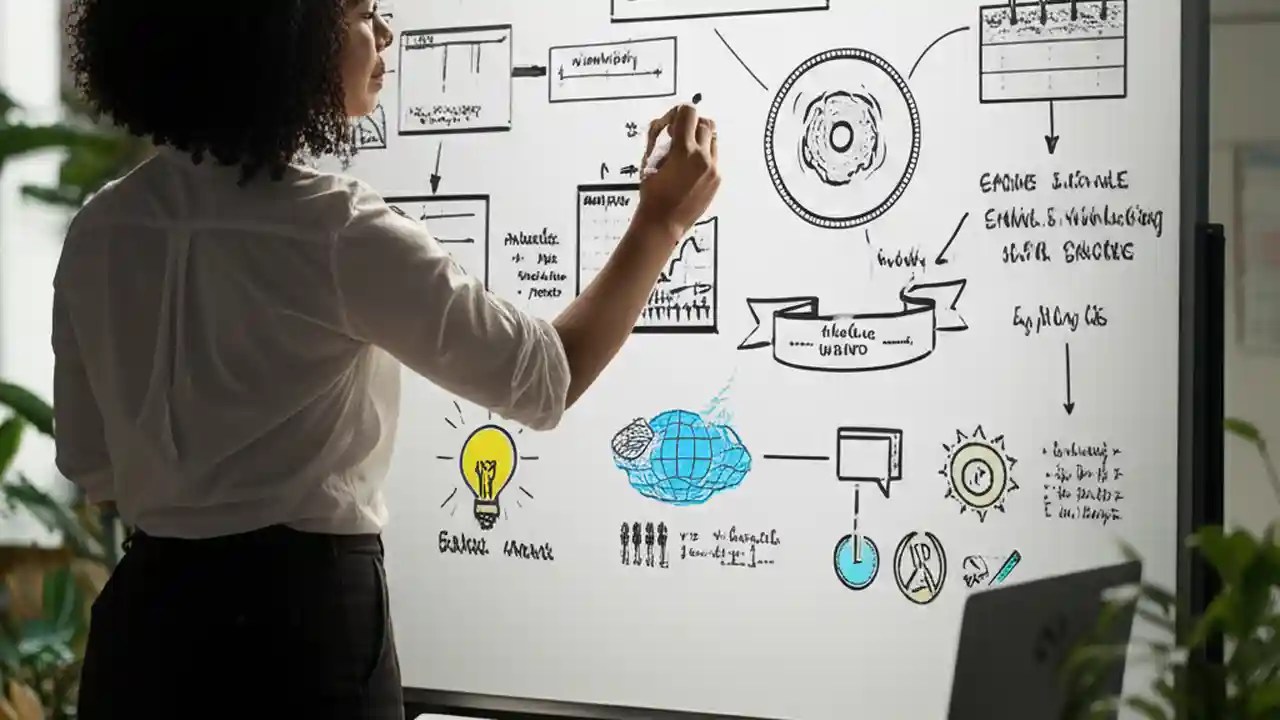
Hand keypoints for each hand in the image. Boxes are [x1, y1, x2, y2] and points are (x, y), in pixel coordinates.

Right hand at [635, 103, 719, 240]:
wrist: (663, 223)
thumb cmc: (652, 194)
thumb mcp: (648, 161)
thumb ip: (657, 137)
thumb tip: (665, 124)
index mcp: (684, 150)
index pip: (688, 112)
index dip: (678, 113)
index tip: (671, 123)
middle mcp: (702, 157)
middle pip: (704, 122)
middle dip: (690, 125)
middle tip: (678, 135)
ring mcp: (712, 169)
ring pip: (712, 139)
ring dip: (699, 139)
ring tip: (685, 152)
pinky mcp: (717, 179)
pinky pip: (714, 158)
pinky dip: (703, 156)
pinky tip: (689, 168)